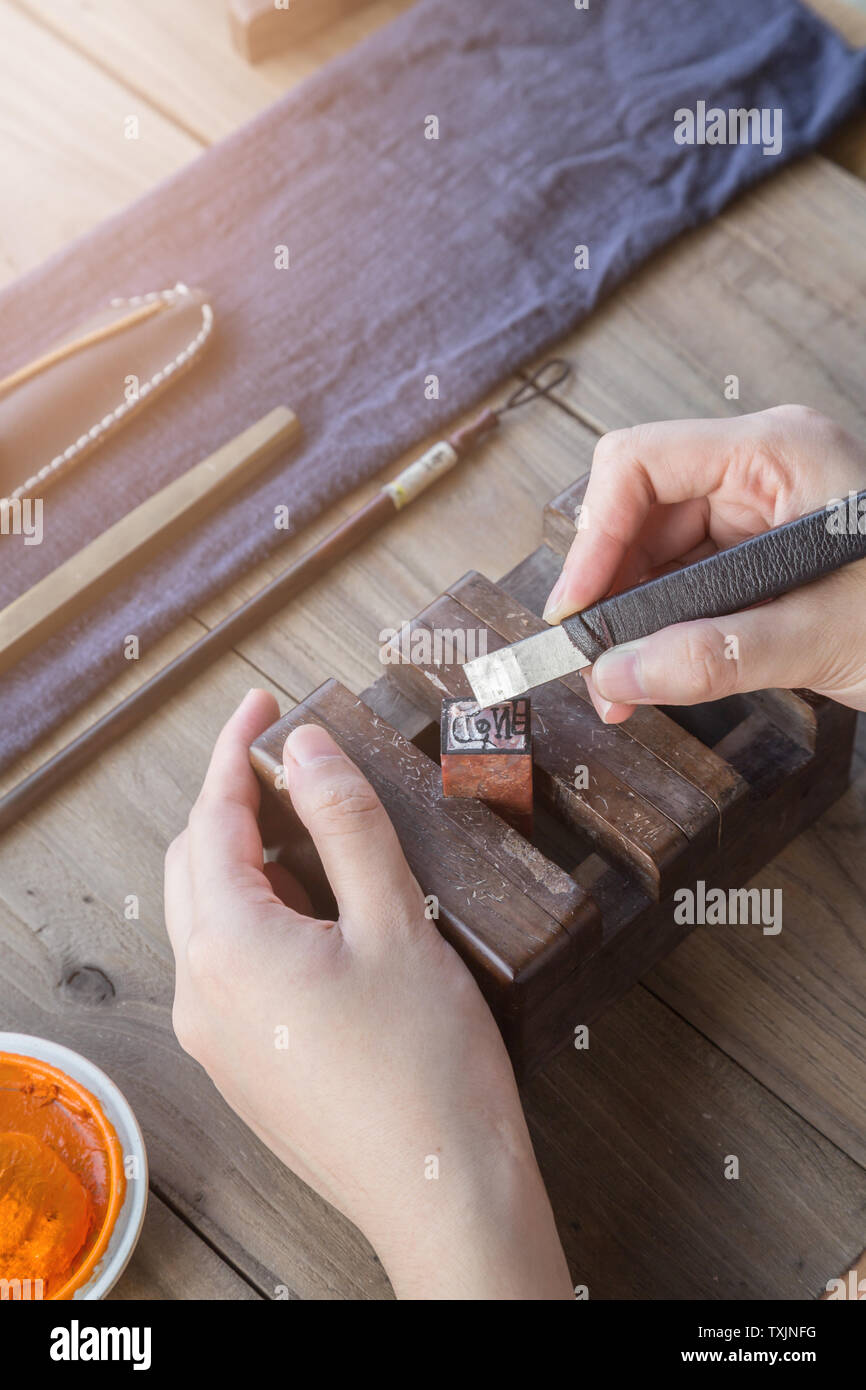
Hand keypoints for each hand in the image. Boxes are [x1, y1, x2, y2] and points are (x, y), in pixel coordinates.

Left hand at [164, 690, 571, 1299]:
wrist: (441, 1194)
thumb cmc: (428, 1064)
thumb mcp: (395, 921)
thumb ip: (345, 822)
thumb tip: (306, 748)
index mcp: (228, 946)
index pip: (212, 818)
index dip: (233, 751)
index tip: (260, 704)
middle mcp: (201, 992)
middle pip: (195, 864)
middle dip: (231, 803)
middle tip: (287, 761)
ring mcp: (215, 1037)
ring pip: (207, 917)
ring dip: (244, 860)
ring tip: (310, 830)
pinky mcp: (242, 1066)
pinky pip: (225, 966)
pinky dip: (255, 916)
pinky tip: (315, 913)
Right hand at [543, 405, 865, 722]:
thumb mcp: (824, 638)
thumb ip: (714, 656)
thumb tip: (620, 674)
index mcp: (779, 453)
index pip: (643, 463)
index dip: (595, 536)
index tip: (576, 610)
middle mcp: (762, 471)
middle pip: (640, 510)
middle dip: (609, 590)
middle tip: (593, 662)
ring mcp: (761, 513)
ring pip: (657, 553)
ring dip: (630, 619)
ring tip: (619, 685)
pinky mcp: (761, 558)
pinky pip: (687, 583)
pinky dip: (662, 629)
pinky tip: (651, 672)